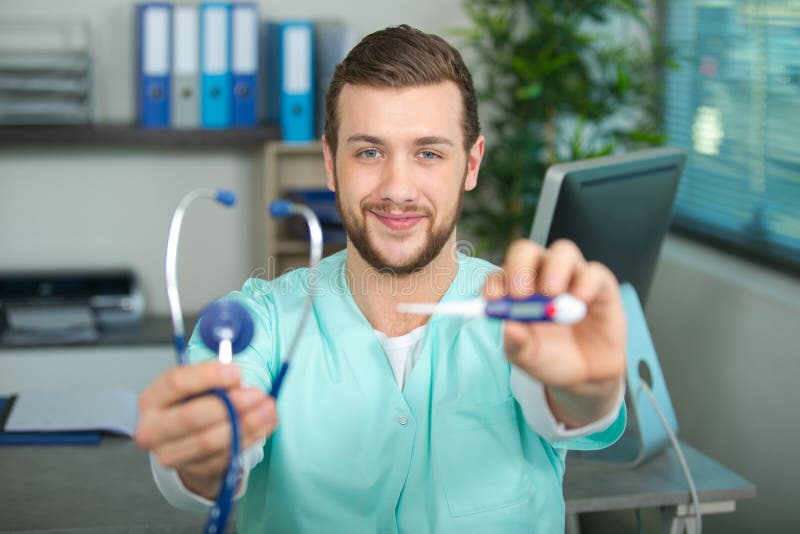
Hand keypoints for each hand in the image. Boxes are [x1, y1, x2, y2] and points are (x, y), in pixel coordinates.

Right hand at [134, 361, 276, 498]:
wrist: (187, 441)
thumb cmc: (193, 404)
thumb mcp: (196, 386)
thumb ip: (212, 379)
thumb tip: (237, 380)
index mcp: (152, 400)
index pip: (175, 383)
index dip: (208, 376)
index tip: (236, 372)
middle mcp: (153, 430)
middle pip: (191, 417)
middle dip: (230, 404)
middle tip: (257, 394)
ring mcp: (171, 454)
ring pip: (210, 440)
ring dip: (246, 423)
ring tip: (267, 408)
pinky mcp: (194, 470)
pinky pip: (225, 455)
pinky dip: (250, 437)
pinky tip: (264, 423)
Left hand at [483, 239, 625, 426]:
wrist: (586, 376)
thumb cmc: (550, 358)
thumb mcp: (528, 357)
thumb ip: (517, 343)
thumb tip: (508, 327)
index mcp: (516, 291)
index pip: (500, 274)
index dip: (495, 283)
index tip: (493, 299)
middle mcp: (541, 276)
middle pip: (527, 251)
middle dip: (520, 266)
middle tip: (521, 293)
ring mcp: (571, 277)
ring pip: (562, 252)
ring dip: (555, 269)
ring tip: (553, 294)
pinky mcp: (600, 286)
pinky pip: (594, 272)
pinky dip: (586, 282)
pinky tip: (580, 300)